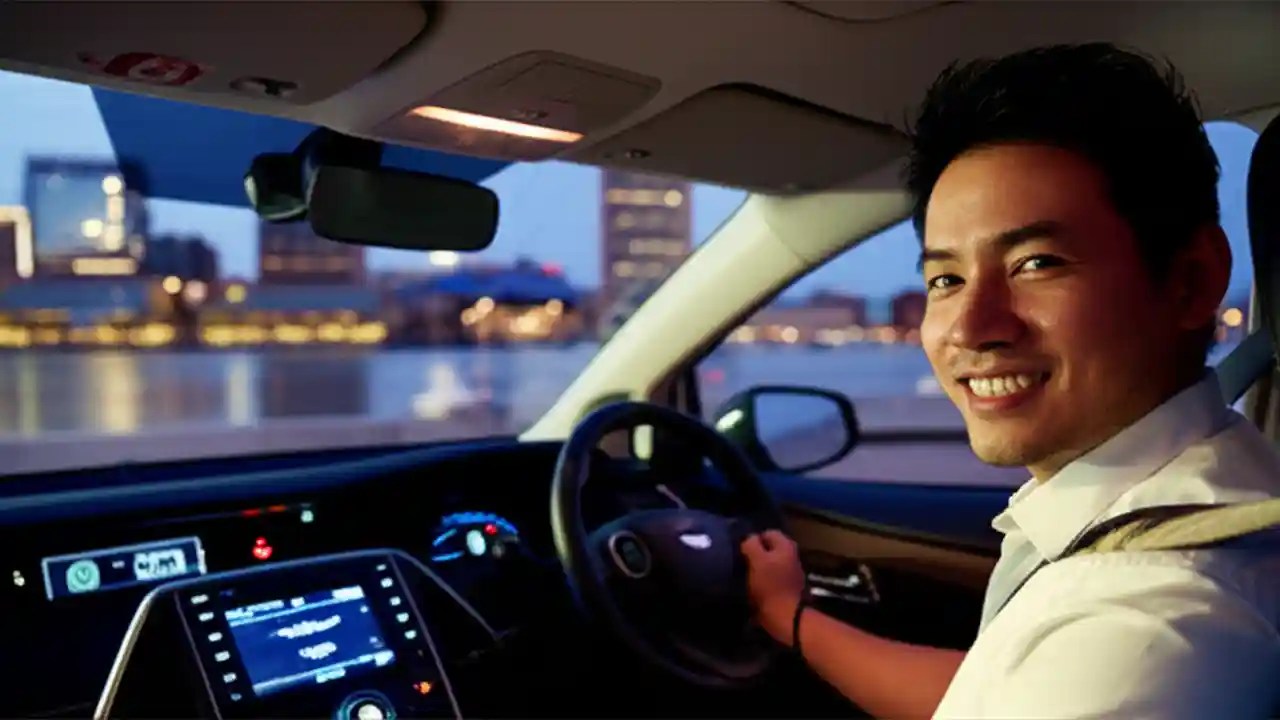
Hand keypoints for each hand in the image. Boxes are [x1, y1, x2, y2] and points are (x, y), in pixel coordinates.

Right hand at [740, 529, 806, 643]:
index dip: (752, 539)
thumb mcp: (757, 560)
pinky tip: (750, 588)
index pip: (766, 533)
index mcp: (786, 545)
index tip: (740, 550)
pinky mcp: (786, 589)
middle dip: (754, 555)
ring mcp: (790, 573)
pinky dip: (761, 582)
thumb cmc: (771, 587)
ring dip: (757, 569)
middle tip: (740, 562)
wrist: (786, 618)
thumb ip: (751, 544)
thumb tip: (747, 538)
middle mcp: (791, 556)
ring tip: (742, 576)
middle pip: (768, 550)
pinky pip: (770, 579)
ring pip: (768, 564)